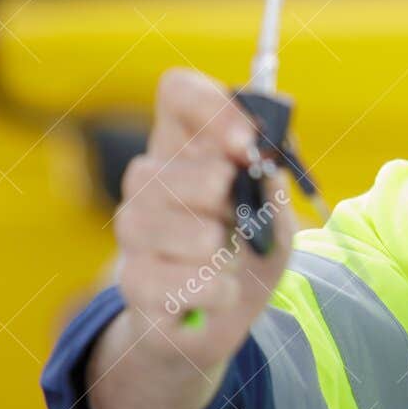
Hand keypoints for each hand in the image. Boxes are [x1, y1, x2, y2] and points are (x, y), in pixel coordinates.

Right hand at [112, 67, 296, 372]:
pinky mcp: (133, 282)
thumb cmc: (248, 248)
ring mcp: (133, 230)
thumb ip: (270, 174)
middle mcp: (148, 179)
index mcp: (185, 143)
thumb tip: (263, 147)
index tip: (248, 144)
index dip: (213, 109)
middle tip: (240, 220)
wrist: (221, 316)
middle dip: (224, 200)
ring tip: (231, 259)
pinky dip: (218, 290)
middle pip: (176, 170)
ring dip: (223, 251)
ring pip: (181, 230)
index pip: (178, 92)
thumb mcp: (274, 207)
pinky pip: (180, 281)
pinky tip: (222, 291)